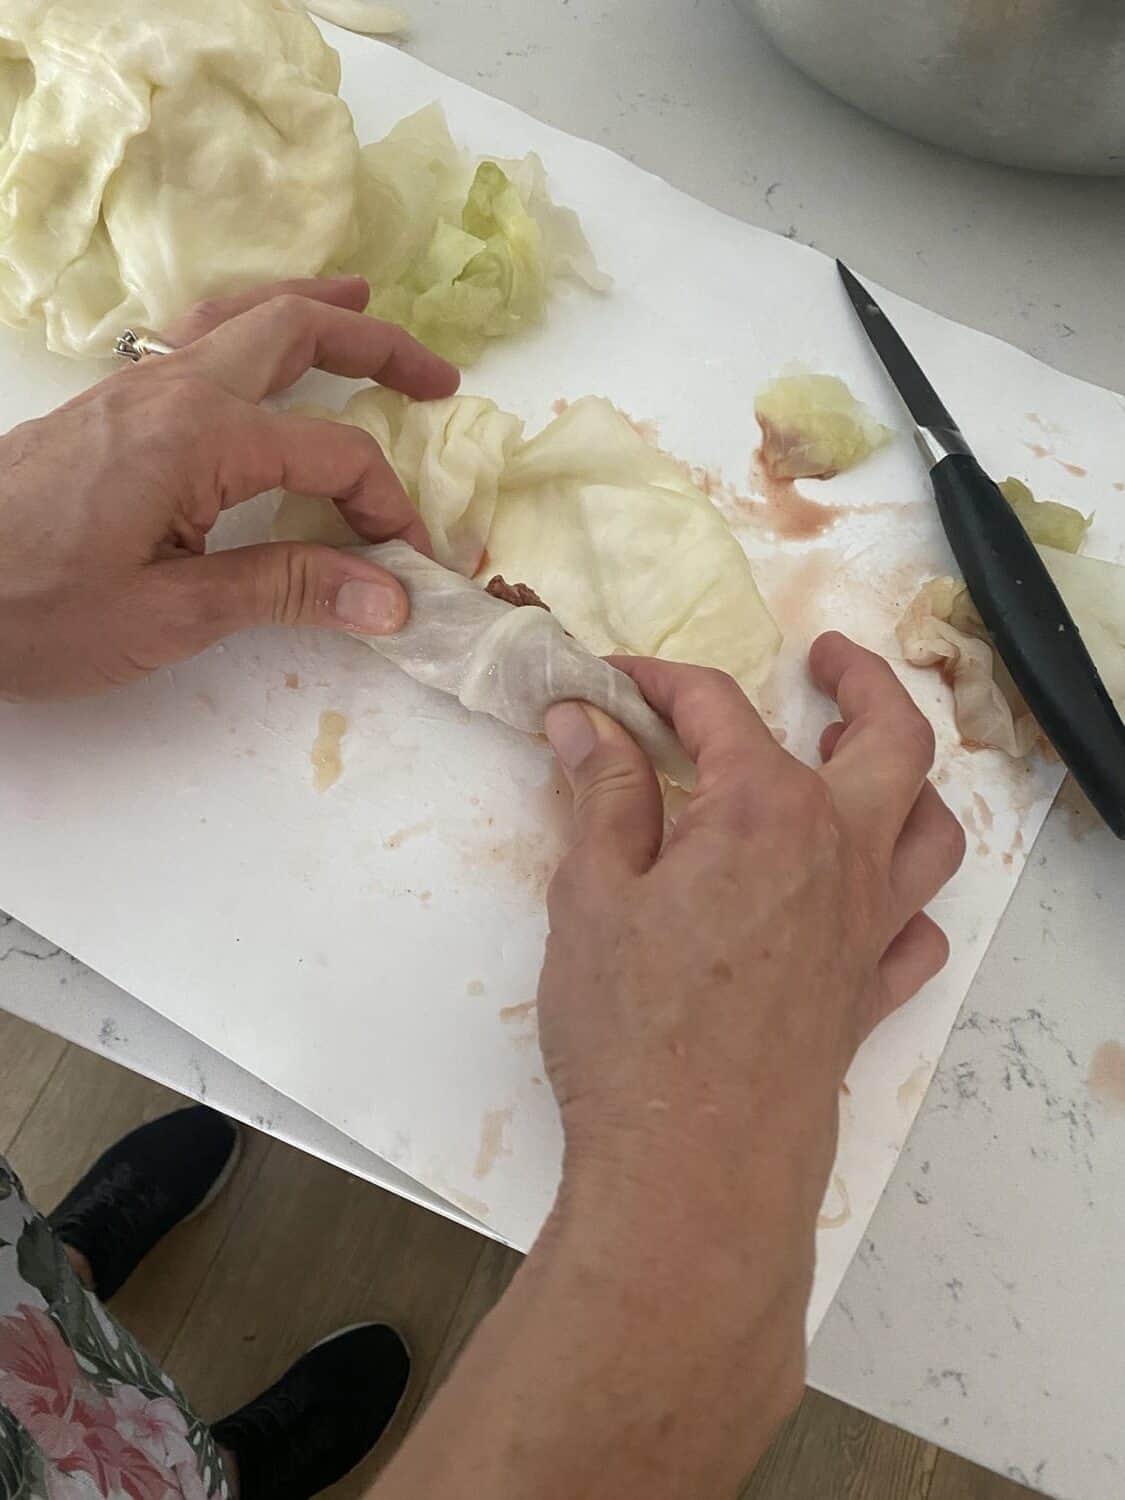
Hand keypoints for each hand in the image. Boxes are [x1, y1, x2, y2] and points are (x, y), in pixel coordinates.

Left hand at [0, 276, 457, 700]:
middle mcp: (170, 388)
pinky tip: (260, 362)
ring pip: (239, 316)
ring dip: (311, 312)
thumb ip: (285, 591)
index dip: (385, 504)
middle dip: (375, 344)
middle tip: (439, 377)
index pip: (331, 451)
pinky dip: (254, 331)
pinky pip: (199, 337)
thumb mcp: (167, 616)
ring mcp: (133, 388)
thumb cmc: (33, 610)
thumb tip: (392, 598)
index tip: (409, 563)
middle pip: (292, 330)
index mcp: (199, 436)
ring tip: (362, 307)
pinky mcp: (109, 407)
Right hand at [541, 634, 963, 1327]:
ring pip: (932, 827)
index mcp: (766, 810)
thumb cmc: (631, 1027)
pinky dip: (905, 896)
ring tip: (864, 764)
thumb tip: (589, 720)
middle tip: (825, 659)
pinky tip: (866, 898)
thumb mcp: (591, 893)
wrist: (693, 1168)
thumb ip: (602, 794)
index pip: (720, 708)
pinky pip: (920, 927)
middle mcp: (841, 852)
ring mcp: (870, 926)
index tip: (610, 682)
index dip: (660, 682)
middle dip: (864, 680)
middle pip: (894, 737)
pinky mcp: (871, 994)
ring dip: (908, 781)